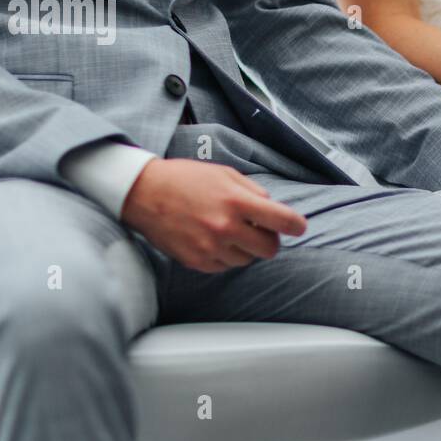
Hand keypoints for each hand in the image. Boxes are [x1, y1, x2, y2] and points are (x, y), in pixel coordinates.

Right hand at [122, 159, 306, 272]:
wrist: (143, 193)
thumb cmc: (185, 179)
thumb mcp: (224, 174)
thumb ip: (252, 191)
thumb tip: (272, 209)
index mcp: (236, 201)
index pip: (282, 220)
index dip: (296, 225)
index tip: (297, 227)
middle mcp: (225, 226)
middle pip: (269, 249)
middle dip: (269, 240)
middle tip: (259, 231)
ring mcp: (211, 246)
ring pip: (247, 260)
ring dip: (245, 249)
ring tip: (227, 231)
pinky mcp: (197, 261)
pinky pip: (225, 266)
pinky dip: (224, 256)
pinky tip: (212, 239)